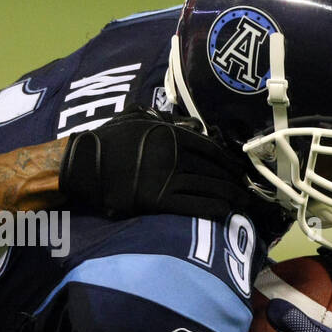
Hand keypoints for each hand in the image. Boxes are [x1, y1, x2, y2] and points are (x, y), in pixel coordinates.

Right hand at [58, 109, 239, 219]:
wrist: (83, 166)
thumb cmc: (108, 141)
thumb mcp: (136, 118)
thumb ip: (163, 119)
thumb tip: (191, 124)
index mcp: (169, 133)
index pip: (210, 147)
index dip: (228, 161)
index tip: (239, 170)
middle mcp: (172, 154)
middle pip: (213, 169)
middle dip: (234, 181)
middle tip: (248, 191)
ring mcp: (166, 178)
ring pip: (208, 187)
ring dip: (230, 197)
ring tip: (242, 204)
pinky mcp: (157, 200)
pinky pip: (194, 205)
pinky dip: (214, 209)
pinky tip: (225, 212)